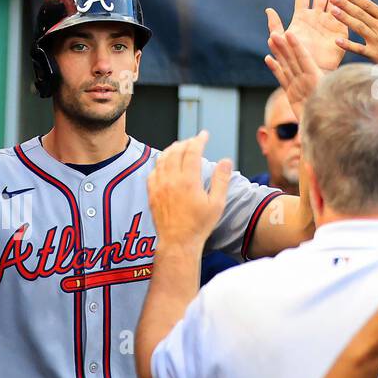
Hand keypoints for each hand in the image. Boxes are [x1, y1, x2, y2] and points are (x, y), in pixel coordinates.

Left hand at [148, 131, 231, 247]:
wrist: (178, 242)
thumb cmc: (199, 225)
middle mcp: (171, 180)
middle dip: (186, 142)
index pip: (193, 151)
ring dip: (171, 149)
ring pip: (162, 159)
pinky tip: (165, 164)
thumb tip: (226, 161)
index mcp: (189, 181)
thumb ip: (221, 179)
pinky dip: (160, 163)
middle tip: (194, 141)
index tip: (204, 135)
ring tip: (179, 147)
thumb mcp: (217, 203)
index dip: (199, 140)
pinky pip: (153, 171)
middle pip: (176, 151)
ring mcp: (159, 186)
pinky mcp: (151, 193)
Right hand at [264, 30, 323, 121]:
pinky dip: (276, 68)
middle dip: (284, 46)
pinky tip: (268, 59)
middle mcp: (307, 80)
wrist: (328, 129)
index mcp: (316, 80)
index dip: (297, 47)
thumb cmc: (331, 119)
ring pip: (287, 66)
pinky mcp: (292, 94)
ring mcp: (299, 86)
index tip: (289, 34)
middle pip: (293, 60)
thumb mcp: (330, 107)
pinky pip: (282, 78)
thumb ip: (326, 98)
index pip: (304, 60)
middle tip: (274, 33)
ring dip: (279, 53)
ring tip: (270, 39)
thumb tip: (326, 104)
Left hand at [265, 0, 347, 73]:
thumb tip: (268, 10)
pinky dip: (345, 2)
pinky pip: (343, 13)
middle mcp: (315, 18)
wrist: (310, 71)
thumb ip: (275, 25)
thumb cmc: (294, 58)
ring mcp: (328, 23)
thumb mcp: (282, 41)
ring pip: (333, 1)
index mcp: (301, 19)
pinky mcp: (339, 30)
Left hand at [328, 0, 377, 69]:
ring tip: (331, 11)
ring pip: (358, 27)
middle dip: (345, 4)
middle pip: (360, 13)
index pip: (368, 5)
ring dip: (344, 19)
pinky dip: (348, 45)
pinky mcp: (376, 55)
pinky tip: (337, 40)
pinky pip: (359, 49)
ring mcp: (377, 41)